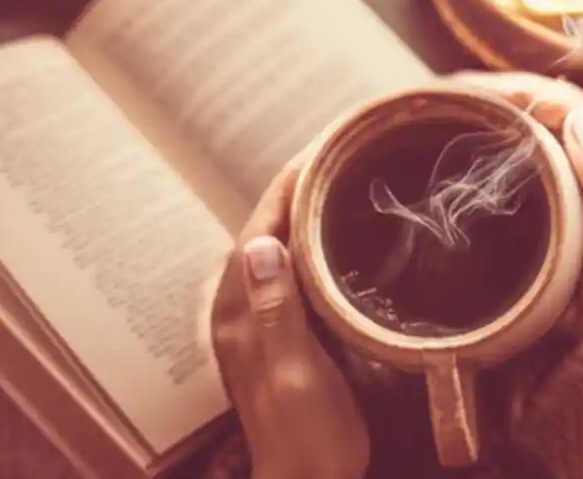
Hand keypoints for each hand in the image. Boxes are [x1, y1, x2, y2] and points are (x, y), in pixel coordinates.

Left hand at [210, 156, 370, 478]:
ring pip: (279, 250)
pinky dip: (312, 243)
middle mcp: (243, 311)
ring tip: (340, 179)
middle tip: (338, 152)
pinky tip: (339, 237)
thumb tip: (263, 243)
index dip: (287, 187)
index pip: (259, 231)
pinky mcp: (282, 335)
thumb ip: (277, 310)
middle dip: (296, 189)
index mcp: (241, 313)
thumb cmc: (306, 434)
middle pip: (266, 232)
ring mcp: (261, 323)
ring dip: (304, 212)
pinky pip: (293, 272)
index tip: (318, 149)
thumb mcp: (294, 372)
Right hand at [453, 72, 582, 334]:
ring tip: (452, 107)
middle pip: (556, 108)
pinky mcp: (570, 204)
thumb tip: (581, 118)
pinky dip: (504, 138)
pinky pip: (537, 153)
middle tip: (449, 94)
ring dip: (502, 109)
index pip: (574, 105)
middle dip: (505, 91)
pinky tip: (473, 142)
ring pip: (544, 127)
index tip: (470, 90)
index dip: (523, 89)